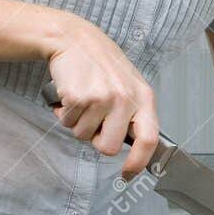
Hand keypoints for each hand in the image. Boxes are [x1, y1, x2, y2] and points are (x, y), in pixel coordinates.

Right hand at [44, 14, 159, 180]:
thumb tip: (135, 148)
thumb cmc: (101, 65)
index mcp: (144, 97)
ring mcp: (103, 98)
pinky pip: (68, 123)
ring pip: (83, 136)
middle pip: (109, 147)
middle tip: (93, 119)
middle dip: (96, 140)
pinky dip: (64, 113)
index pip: (149, 139)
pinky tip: (70, 94)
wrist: (73, 39)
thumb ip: (133, 113)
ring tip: (82, 99)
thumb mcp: (128, 85)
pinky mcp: (79, 97)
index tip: (128, 174)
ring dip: (77, 123)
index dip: (139, 162)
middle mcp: (126, 99)